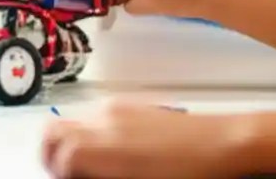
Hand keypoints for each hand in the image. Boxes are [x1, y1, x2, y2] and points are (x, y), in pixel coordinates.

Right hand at [42, 102, 249, 178]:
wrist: (223, 144)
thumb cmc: (189, 171)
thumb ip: (98, 174)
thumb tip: (79, 173)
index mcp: (103, 145)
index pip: (58, 154)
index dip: (55, 171)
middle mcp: (104, 120)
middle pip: (53, 129)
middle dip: (53, 153)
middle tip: (66, 172)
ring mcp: (117, 108)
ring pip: (74, 121)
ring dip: (73, 141)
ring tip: (90, 163)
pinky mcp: (132, 104)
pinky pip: (96, 116)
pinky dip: (92, 133)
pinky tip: (112, 151)